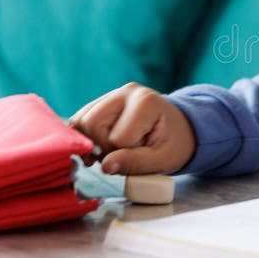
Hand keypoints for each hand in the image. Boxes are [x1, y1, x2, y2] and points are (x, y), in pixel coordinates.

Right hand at [69, 82, 195, 174]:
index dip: (125, 154)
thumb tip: (106, 166)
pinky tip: (101, 146)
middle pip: (92, 123)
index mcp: (146, 102)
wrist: (178, 130)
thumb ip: (135, 163)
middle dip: (102, 147)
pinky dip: (86, 137)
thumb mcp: (163, 160)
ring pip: (81, 121)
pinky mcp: (103, 101)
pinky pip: (80, 119)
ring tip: (112, 151)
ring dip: (92, 143)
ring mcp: (113, 94)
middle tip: (121, 155)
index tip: (141, 154)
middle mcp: (127, 91)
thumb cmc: (173, 144)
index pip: (118, 137)